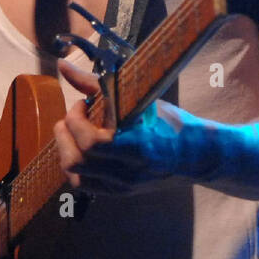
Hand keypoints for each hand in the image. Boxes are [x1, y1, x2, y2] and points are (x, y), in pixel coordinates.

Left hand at [52, 57, 212, 194]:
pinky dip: (75, 165)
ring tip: (74, 131)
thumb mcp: (139, 100)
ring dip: (66, 150)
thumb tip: (63, 66)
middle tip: (73, 116)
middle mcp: (128, 172)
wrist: (195, 156)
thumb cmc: (170, 123)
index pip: (91, 143)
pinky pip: (84, 185)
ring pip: (75, 177)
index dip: (76, 120)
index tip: (83, 103)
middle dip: (65, 134)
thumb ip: (97, 85)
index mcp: (138, 147)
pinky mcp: (118, 192)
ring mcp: (122, 186)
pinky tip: (81, 148)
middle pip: (77, 161)